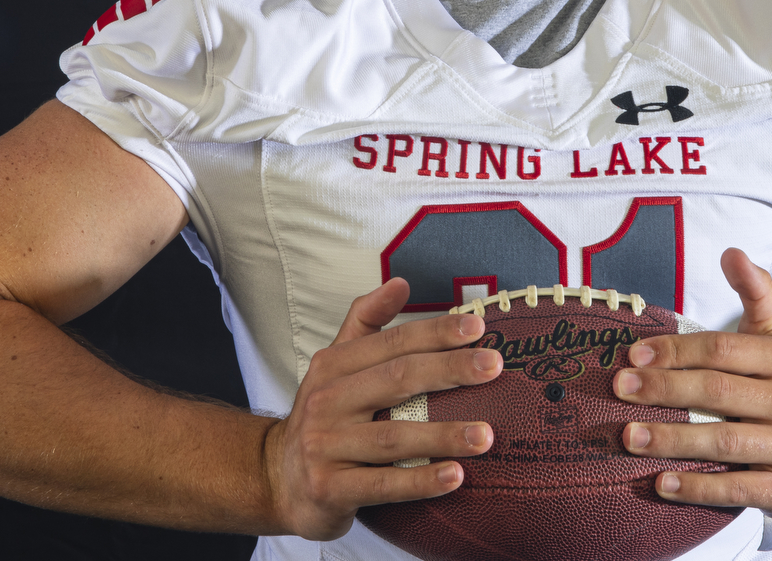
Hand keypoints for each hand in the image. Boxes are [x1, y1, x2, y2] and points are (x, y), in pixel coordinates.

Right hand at [261, 278, 502, 539]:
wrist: (277, 479)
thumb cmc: (323, 418)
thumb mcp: (335, 366)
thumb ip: (365, 322)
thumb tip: (400, 282)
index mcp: (332, 367)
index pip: (392, 343)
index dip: (435, 333)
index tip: (477, 328)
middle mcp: (327, 402)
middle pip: (397, 379)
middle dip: (449, 370)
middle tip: (494, 367)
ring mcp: (326, 447)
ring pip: (393, 436)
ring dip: (443, 435)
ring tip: (486, 434)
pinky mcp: (331, 489)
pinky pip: (383, 485)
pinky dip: (420, 481)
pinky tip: (456, 476)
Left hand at [614, 248, 771, 518]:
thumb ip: (754, 292)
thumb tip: (732, 253)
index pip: (723, 349)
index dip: (676, 351)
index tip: (633, 355)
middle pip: (717, 393)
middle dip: (664, 390)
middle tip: (620, 389)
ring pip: (723, 443)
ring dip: (672, 440)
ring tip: (629, 437)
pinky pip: (736, 490)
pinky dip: (697, 488)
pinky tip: (661, 483)